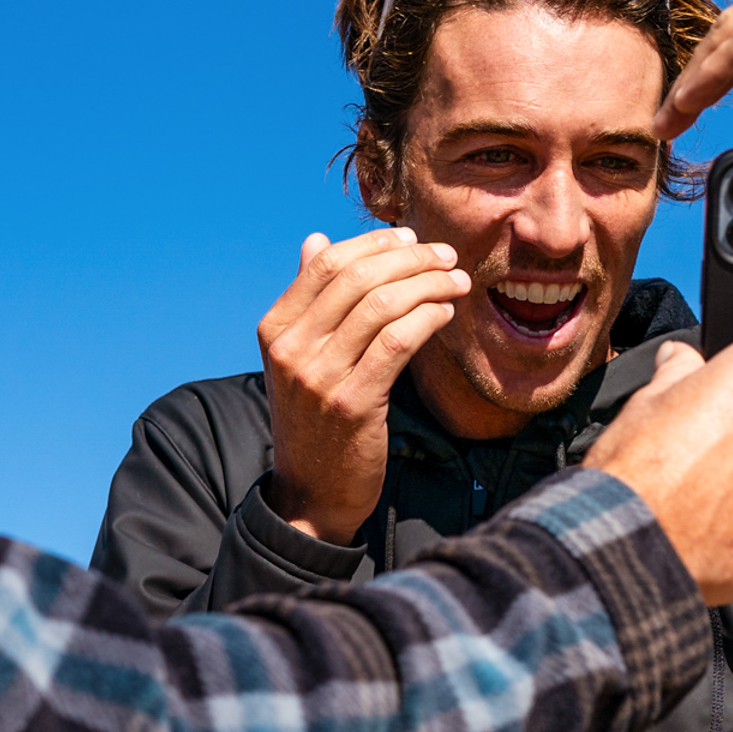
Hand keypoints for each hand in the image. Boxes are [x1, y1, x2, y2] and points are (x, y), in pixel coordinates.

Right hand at [258, 228, 468, 544]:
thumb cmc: (314, 419)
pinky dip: (428, 317)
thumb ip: (308, 300)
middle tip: (446, 256)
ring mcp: (319, 377)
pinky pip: (398, 342)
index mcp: (275, 329)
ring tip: (457, 281)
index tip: (410, 237)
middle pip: (358, 278)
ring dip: (429, 284)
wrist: (310, 493)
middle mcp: (291, 349)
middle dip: (410, 258)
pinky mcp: (353, 403)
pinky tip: (446, 312)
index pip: (327, 264)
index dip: (374, 243)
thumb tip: (316, 239)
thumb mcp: (298, 357)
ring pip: (382, 305)